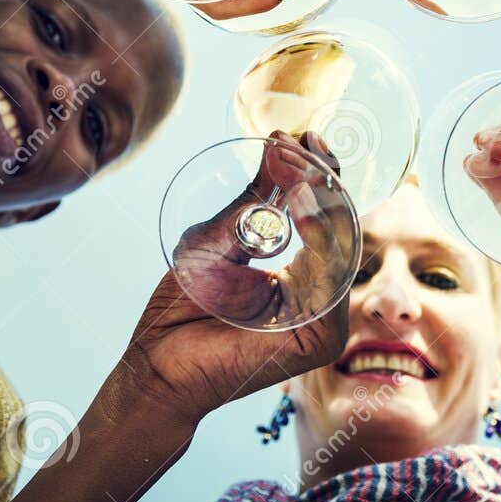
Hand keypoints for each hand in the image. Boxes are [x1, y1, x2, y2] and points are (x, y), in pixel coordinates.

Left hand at [122, 132, 352, 427]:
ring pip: (342, 245)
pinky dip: (320, 236)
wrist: (158, 367)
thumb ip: (254, 199)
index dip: (321, 173)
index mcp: (305, 273)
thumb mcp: (217, 237)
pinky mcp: (322, 337)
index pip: (327, 215)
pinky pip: (331, 278)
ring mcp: (327, 318)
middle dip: (323, 178)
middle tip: (301, 144)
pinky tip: (302, 205)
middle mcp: (322, 294)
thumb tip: (278, 141)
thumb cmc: (183, 309)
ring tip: (297, 165)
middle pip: (342, 223)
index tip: (304, 134)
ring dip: (321, 199)